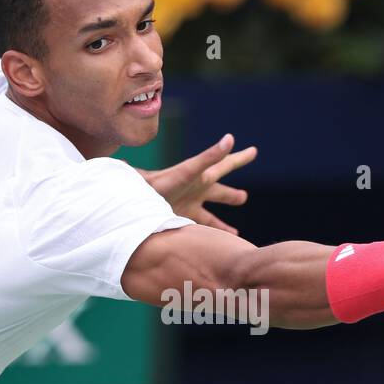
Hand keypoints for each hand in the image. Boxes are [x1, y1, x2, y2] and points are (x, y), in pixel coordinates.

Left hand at [137, 133, 256, 234]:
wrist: (131, 204)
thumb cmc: (159, 185)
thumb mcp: (188, 171)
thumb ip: (208, 157)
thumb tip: (230, 138)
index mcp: (199, 177)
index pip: (224, 165)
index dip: (239, 158)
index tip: (253, 151)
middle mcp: (194, 191)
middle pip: (218, 192)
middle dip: (230, 195)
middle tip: (243, 197)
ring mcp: (185, 207)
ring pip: (209, 218)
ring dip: (221, 225)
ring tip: (234, 233)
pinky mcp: (177, 221)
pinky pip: (196, 231)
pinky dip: (205, 239)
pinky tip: (209, 245)